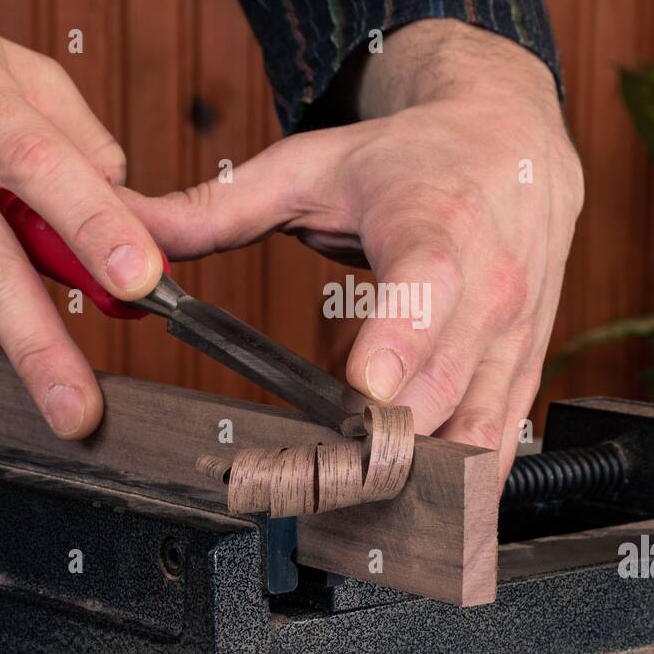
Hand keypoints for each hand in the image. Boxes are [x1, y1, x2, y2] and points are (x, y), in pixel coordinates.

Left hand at [122, 21, 582, 484]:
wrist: (512, 149)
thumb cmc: (413, 162)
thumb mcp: (312, 168)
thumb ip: (217, 206)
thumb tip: (130, 224)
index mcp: (436, 228)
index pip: (426, 292)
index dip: (398, 345)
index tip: (363, 391)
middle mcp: (488, 288)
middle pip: (440, 387)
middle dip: (381, 442)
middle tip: (314, 481)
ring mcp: (512, 336)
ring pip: (476, 429)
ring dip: (419, 475)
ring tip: (354, 505)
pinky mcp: (522, 369)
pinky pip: (499, 442)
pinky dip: (460, 479)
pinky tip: (415, 502)